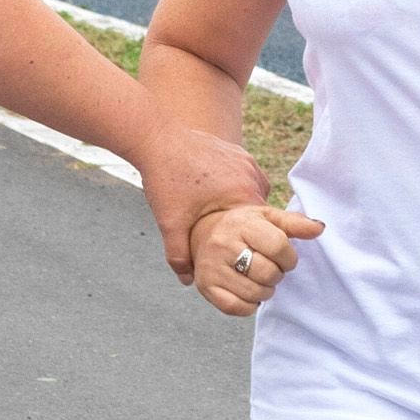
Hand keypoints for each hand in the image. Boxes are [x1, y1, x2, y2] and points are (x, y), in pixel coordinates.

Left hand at [134, 125, 268, 281]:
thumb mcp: (171, 222)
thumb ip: (179, 255)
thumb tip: (187, 281)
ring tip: (219, 215)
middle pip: (258, 213)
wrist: (157, 138)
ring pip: (253, 194)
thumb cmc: (165, 179)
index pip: (262, 230)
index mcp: (243, 195)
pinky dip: (235, 188)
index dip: (252, 243)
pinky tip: (216, 195)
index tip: (240, 251)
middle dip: (244, 226)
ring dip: (240, 206)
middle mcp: (251, 176)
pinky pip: (246, 177)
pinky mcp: (238, 151)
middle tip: (226, 237)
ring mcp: (246, 161)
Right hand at [189, 197, 325, 315]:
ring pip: (255, 293)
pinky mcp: (206, 287)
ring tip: (258, 278)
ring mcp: (212, 268)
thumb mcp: (268, 217)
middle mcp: (223, 245)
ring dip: (265, 290)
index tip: (285, 258)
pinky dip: (249, 304)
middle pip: (268, 273)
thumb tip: (319, 228)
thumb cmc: (244, 226)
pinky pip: (237, 308)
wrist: (203, 232)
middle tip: (270, 268)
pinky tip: (247, 290)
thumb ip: (295, 223)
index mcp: (243, 225)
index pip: (279, 246)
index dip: (289, 258)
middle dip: (277, 275)